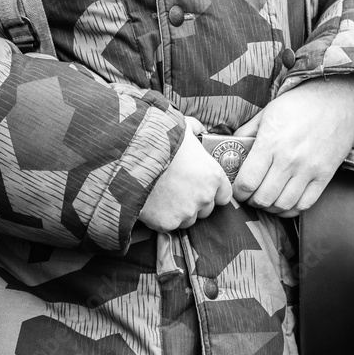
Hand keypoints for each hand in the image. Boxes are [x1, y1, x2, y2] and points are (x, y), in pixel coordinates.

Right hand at [139, 117, 231, 231]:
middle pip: (206, 210)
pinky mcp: (167, 223)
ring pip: (187, 220)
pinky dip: (160, 219)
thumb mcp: (182, 127)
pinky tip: (151, 204)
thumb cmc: (157, 140)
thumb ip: (196, 129)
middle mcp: (205, 196)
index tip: (199, 188)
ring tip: (162, 196)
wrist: (129, 157)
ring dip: (178, 212)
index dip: (212, 192)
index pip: (224, 195)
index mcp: (213, 175)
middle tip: (176, 191)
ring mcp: (186, 212)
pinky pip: (167, 226)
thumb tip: (200, 129)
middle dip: (194, 202)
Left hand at [231, 76, 353, 216]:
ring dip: (270, 208)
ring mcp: (309, 169)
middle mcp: (289, 159)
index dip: (238, 192)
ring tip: (266, 200)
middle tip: (250, 196)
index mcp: (271, 143)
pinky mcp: (325, 175)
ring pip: (283, 205)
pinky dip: (291, 210)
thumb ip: (247, 133)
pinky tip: (284, 203)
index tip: (238, 191)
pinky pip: (305, 204)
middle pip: (263, 198)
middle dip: (252, 201)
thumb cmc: (300, 104)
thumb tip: (231, 151)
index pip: (247, 182)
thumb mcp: (267, 112)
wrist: (338, 100)